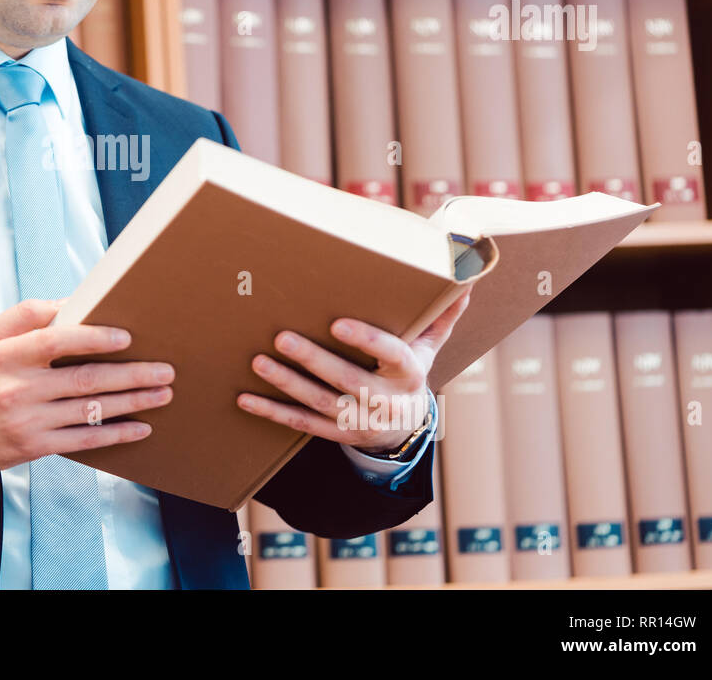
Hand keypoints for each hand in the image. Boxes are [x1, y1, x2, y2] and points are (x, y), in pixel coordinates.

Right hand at [0, 299, 174, 484]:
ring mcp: (26, 421)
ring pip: (90, 410)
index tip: (126, 337)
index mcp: (3, 355)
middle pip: (84, 379)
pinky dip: (114, 434)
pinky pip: (82, 440)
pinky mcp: (32, 447)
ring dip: (132, 403)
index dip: (93, 337)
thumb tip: (68, 302)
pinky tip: (138, 427)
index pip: (55, 341)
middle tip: (164, 369)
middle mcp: (16, 389)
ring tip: (162, 394)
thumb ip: (22, 316)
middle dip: (131, 374)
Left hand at [236, 287, 472, 453]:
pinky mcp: (336, 434)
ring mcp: (359, 421)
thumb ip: (440, 315)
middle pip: (348, 380)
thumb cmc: (408, 373)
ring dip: (287, 384)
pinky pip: (301, 424)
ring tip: (259, 362)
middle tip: (282, 337)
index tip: (337, 323)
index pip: (392, 355)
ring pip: (320, 403)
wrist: (404, 428)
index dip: (365, 341)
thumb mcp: (429, 347)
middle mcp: (385, 400)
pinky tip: (246, 398)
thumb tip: (465, 277)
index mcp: (409, 373)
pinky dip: (272, 412)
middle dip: (314, 360)